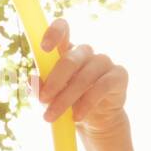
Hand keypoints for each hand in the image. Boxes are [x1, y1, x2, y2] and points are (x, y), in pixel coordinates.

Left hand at [34, 17, 129, 136]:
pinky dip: (86, 104)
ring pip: (84, 77)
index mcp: (65, 51)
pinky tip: (76, 117)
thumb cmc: (67, 102)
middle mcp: (85, 53)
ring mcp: (104, 62)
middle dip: (54, 82)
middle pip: (70, 59)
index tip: (44, 48)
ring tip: (52, 116)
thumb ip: (39, 88)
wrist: (94, 120)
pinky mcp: (118, 75)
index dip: (54, 33)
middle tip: (43, 100)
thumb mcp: (48, 96)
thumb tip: (31, 82)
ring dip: (65, 98)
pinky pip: (101, 87)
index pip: (62, 30)